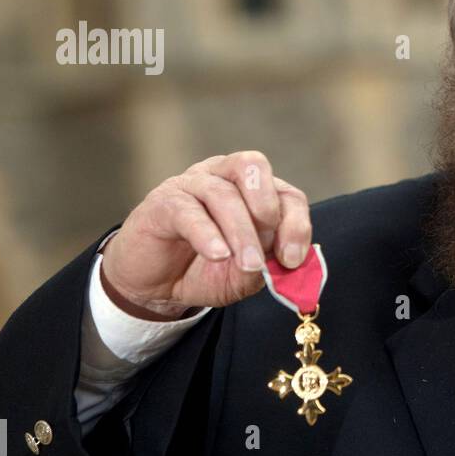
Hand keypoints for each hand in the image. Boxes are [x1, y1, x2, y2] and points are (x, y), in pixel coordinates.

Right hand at [99, 151, 311, 319]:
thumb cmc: (207, 270)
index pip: (286, 193)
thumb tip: (290, 260)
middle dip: (268, 210)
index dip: (296, 224)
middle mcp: (223, 176)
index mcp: (252, 190)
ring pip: (223, 193)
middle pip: (254, 169)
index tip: (293, 260)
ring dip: (242, 232)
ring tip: (249, 265)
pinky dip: (208, 234)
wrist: (158, 286)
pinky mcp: (162, 203)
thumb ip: (269, 264)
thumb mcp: (246, 274)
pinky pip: (187, 211)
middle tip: (268, 253)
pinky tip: (218, 254)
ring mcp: (191, 184)